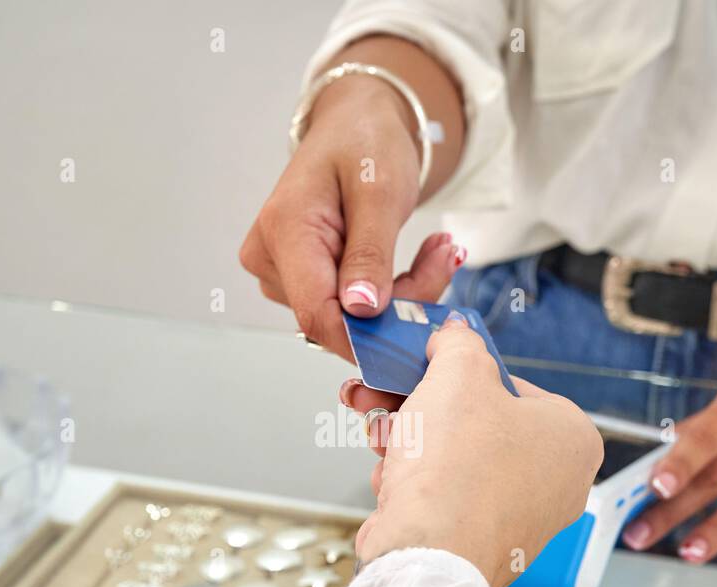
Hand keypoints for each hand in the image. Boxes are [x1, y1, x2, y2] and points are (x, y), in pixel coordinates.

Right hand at [239, 74, 464, 369]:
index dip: (366, 335)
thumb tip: (361, 310)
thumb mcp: (380, 191)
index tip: (419, 325)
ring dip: (401, 296)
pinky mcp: (299, 277)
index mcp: (284, 230)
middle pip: (336, 317)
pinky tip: (417, 261)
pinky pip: (349, 306)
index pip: (316, 313)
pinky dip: (391, 292)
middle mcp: (271, 257)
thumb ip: (370, 253)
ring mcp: (282, 271)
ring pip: (347, 316)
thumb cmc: (364, 140)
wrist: (355, 122)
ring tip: (436, 252)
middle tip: (446, 257)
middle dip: (399, 304)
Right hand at [353, 318, 603, 586]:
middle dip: (424, 409)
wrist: (426, 556)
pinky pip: (447, 500)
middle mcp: (559, 483)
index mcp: (573, 437)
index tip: (429, 368)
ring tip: (384, 436)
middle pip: (479, 424)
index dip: (460, 373)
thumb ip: (458, 345)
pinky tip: (394, 481)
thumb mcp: (456, 376)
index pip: (513, 385)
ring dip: (412, 444)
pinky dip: (417, 486)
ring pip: (457, 462)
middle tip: (392, 396)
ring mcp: (523, 519)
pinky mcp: (485, 546)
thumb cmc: (456, 472)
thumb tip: (457, 335)